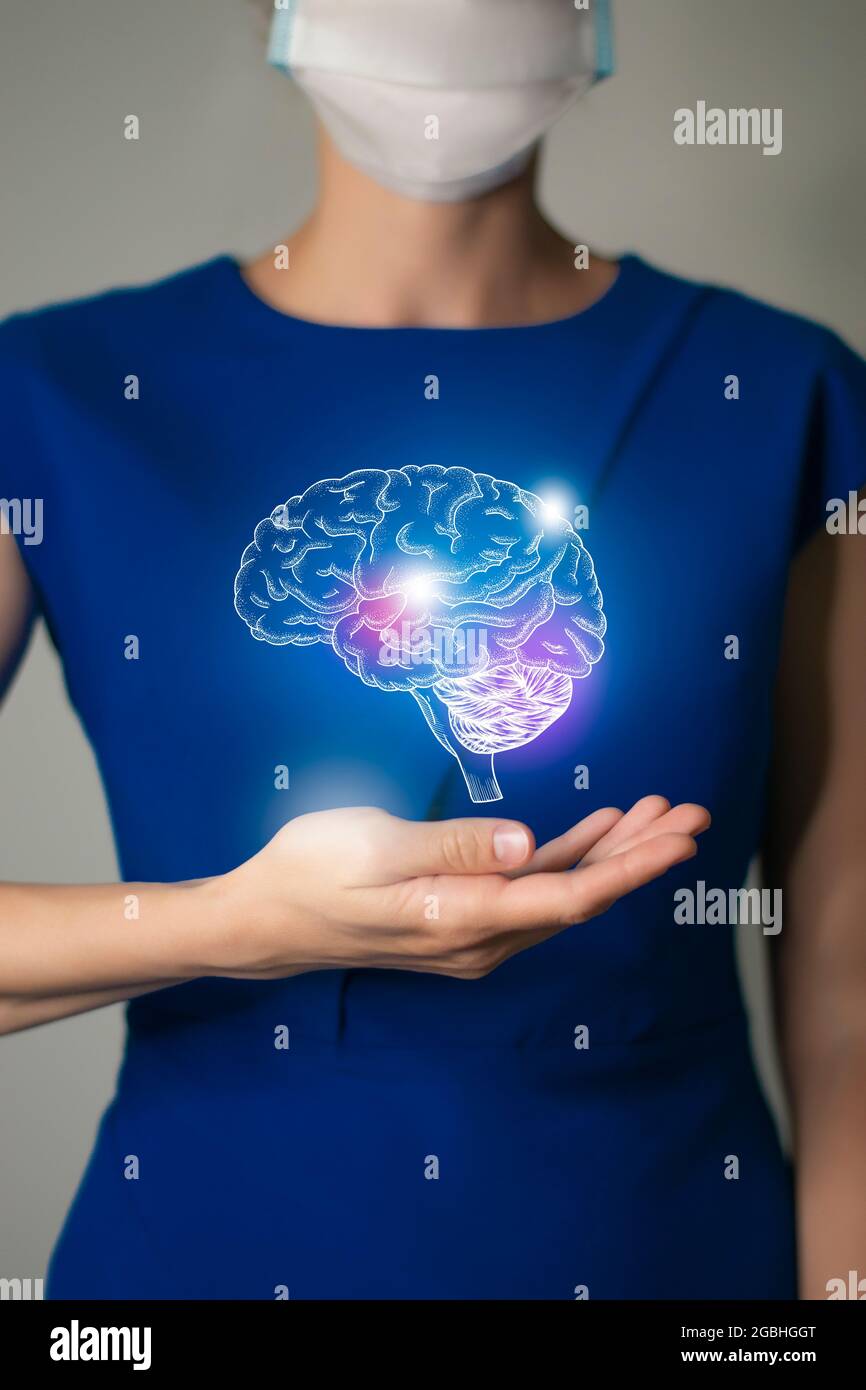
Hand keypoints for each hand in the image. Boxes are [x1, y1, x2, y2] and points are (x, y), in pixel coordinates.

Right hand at [214, 796, 709, 980]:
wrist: (264, 921)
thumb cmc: (310, 874)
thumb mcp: (373, 848)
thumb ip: (452, 847)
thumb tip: (524, 842)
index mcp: (464, 919)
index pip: (570, 897)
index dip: (631, 868)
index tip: (680, 838)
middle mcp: (482, 939)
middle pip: (580, 898)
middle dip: (638, 856)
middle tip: (690, 813)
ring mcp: (474, 934)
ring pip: (562, 894)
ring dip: (610, 855)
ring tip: (658, 814)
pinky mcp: (462, 919)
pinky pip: (531, 892)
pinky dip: (569, 858)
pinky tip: (596, 830)